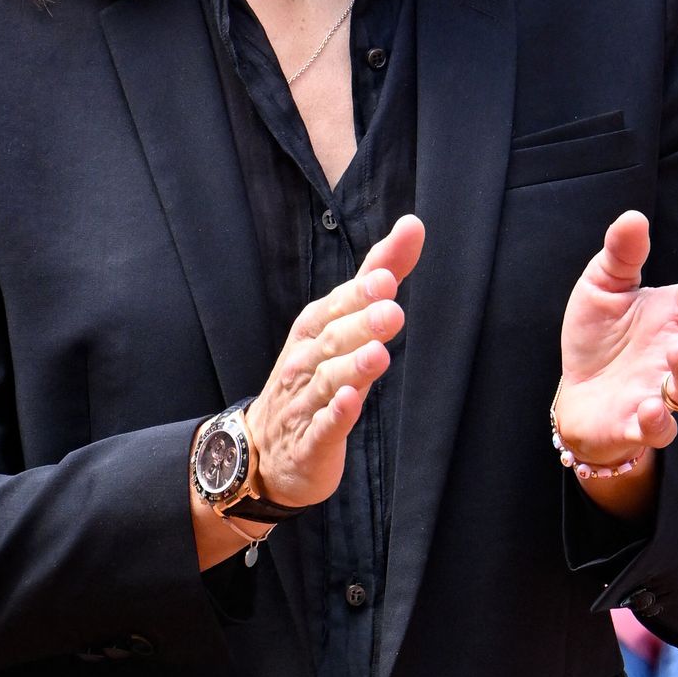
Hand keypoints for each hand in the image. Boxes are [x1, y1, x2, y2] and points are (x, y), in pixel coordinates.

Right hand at [244, 215, 424, 508]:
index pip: (336, 304)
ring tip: (378, 355)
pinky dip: (336, 415)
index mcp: (314, 328)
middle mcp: (305, 360)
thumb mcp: (342, 323)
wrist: (265, 451)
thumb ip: (378, 276)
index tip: (386, 277)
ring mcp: (305, 401)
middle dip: (360, 323)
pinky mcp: (311, 441)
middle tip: (391, 309)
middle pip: (333, 339)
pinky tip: (351, 403)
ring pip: (328, 380)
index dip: (360, 292)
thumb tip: (412, 225)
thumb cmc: (312, 375)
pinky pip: (322, 426)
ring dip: (352, 367)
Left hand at [556, 210, 677, 469]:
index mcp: (676, 315)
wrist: (576, 394)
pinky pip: (660, 429)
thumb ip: (621, 255)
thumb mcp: (602, 287)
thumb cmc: (599, 337)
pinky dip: (658, 421)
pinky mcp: (640, 425)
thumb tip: (634, 216)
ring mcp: (663, 391)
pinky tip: (651, 408)